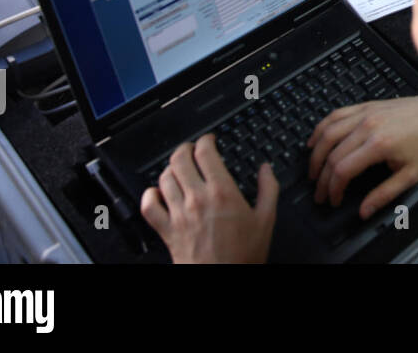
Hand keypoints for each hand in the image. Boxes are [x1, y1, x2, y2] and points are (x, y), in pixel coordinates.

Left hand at [140, 134, 277, 263]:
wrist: (223, 279)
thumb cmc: (243, 255)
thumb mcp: (266, 219)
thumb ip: (268, 189)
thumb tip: (265, 169)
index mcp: (222, 192)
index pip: (205, 152)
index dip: (206, 140)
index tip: (210, 140)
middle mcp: (197, 199)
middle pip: (180, 160)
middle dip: (185, 149)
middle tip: (192, 149)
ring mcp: (178, 214)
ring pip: (164, 178)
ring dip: (170, 168)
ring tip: (179, 168)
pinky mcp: (166, 230)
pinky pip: (149, 206)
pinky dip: (150, 194)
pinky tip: (158, 192)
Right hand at [307, 94, 417, 217]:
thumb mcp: (410, 175)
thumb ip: (385, 194)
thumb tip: (364, 212)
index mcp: (379, 144)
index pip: (342, 169)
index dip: (333, 188)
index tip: (333, 200)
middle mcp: (367, 126)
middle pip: (332, 154)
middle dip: (321, 177)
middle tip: (319, 193)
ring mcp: (364, 113)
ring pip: (328, 132)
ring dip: (315, 154)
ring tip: (312, 171)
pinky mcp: (364, 105)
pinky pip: (335, 115)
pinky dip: (321, 128)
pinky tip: (315, 141)